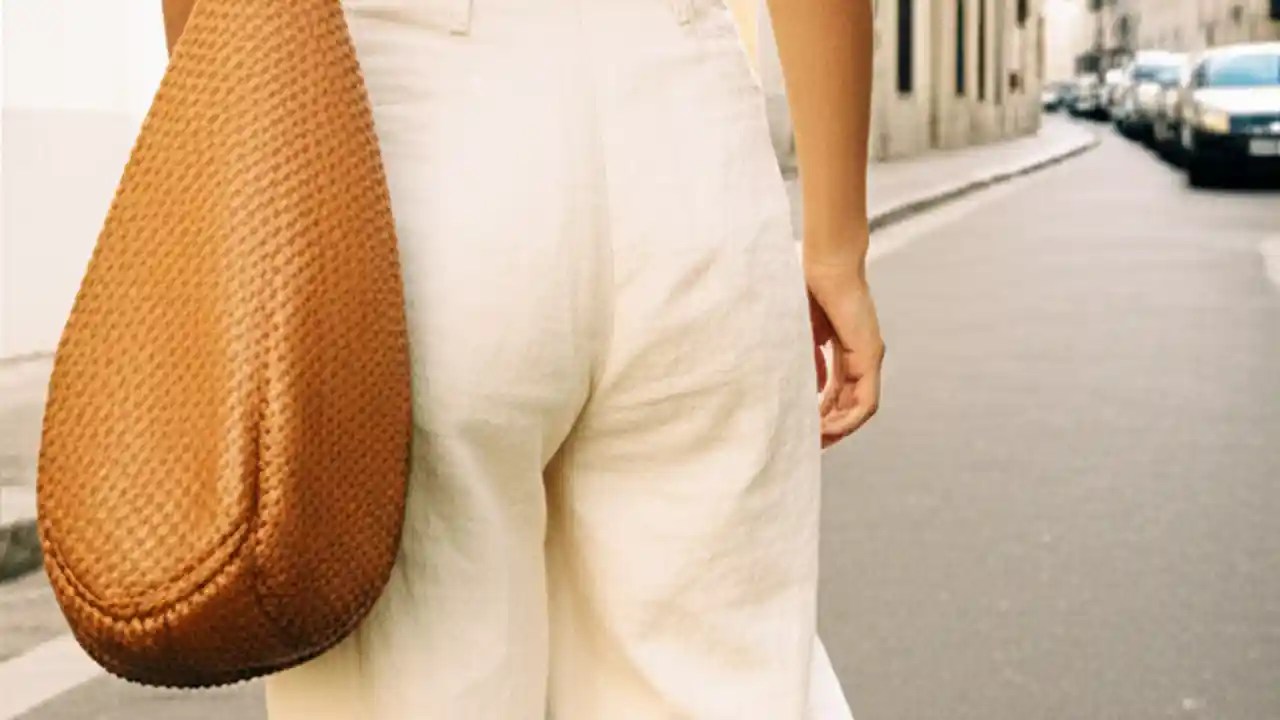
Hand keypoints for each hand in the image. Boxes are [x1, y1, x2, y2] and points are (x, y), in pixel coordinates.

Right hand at [806, 255, 884, 447]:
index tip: (805, 427)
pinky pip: (866, 401)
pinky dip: (849, 418)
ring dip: (839, 427)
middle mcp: (863, 357)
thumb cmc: (812, 288)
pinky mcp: (870, 356)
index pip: (840, 392)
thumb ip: (812, 359)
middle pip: (851, 404)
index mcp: (847, 350)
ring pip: (860, 408)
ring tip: (816, 440)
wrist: (827, 264)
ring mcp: (869, 357)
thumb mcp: (807, 333)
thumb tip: (813, 385)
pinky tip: (828, 427)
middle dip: (831, 426)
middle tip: (810, 443)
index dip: (824, 412)